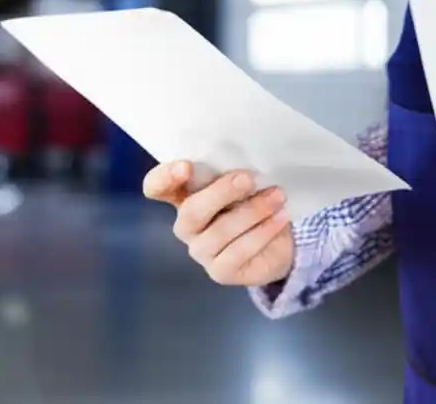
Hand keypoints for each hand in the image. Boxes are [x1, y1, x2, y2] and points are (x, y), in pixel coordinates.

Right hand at [143, 161, 294, 286]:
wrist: (277, 241)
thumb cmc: (251, 201)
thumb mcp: (241, 183)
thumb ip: (231, 173)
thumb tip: (243, 165)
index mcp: (182, 196)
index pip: (156, 187)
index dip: (164, 178)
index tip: (186, 167)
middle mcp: (186, 225)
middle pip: (191, 211)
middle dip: (221, 193)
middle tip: (249, 179)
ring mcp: (200, 251)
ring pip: (221, 231)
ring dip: (253, 211)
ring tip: (277, 196)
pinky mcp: (220, 271)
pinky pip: (240, 250)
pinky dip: (263, 231)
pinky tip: (279, 217)